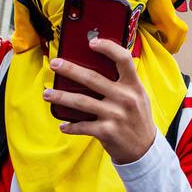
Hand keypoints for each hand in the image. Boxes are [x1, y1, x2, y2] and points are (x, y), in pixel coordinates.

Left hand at [46, 38, 156, 164]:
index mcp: (133, 86)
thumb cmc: (137, 118)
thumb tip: (95, 66)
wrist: (144, 149)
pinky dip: (70, 126)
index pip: (123, 59)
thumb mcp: (138, 97)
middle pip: (93, 78)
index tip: (91, 42)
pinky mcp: (107, 131)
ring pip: (82, 102)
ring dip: (61, 97)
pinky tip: (63, 125)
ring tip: (47, 94)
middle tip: (54, 64)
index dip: (108, 47)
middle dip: (70, 70)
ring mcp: (116, 115)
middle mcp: (125, 98)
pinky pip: (82, 126)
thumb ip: (123, 83)